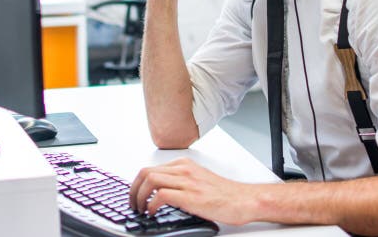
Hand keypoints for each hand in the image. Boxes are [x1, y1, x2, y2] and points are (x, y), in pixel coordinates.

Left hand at [129, 158, 255, 225]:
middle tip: (132, 203)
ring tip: (140, 209)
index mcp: (185, 165)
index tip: (135, 195)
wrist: (244, 200)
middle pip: (146, 172)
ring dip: (139, 196)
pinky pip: (161, 195)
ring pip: (150, 180)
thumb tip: (162, 194)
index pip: (151, 169)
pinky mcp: (191, 196)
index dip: (138, 184)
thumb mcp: (200, 180)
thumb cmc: (226, 194)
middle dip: (133, 189)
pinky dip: (151, 204)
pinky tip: (152, 212)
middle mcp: (184, 170)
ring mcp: (187, 182)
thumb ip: (182, 182)